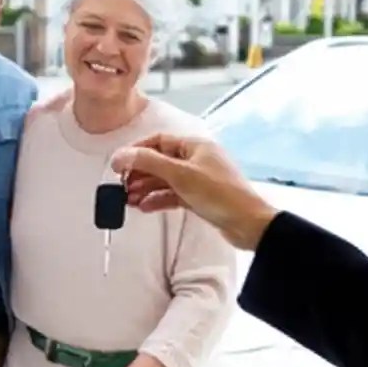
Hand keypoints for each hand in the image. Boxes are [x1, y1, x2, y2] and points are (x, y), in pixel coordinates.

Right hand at [111, 133, 278, 249]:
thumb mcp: (181, 175)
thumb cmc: (221, 195)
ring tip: (127, 199)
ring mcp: (199, 179)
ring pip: (165, 180)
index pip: (158, 141)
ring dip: (146, 188)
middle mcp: (197, 159)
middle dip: (139, 173)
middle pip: (160, 161)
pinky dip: (158, 200)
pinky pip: (173, 195)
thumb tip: (122, 155)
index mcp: (195, 146)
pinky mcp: (200, 198)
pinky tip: (144, 207)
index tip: (118, 164)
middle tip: (120, 185)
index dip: (136, 151)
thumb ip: (149, 162)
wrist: (248, 224)